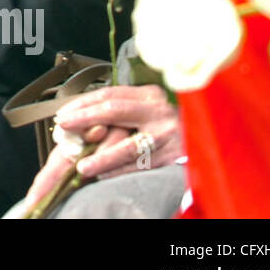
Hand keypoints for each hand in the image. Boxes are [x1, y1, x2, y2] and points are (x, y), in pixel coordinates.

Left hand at [54, 84, 182, 178]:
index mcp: (149, 95)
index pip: (109, 94)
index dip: (83, 103)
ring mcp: (167, 134)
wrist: (206, 137)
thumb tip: (80, 116)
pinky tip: (104, 175)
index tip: (63, 114)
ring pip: (127, 146)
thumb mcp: (149, 107)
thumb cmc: (168, 123)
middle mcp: (158, 111)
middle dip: (85, 119)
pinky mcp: (173, 156)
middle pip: (114, 111)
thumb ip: (122, 109)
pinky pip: (141, 165)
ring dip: (101, 157)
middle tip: (63, 127)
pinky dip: (120, 171)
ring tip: (82, 165)